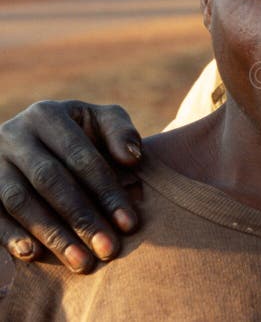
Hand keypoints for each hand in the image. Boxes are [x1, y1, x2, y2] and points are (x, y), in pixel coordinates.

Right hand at [0, 100, 141, 271]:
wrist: (34, 139)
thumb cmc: (81, 134)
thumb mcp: (101, 122)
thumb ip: (121, 133)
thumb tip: (131, 159)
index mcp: (48, 115)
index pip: (81, 157)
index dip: (106, 191)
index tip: (129, 224)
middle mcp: (14, 134)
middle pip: (50, 180)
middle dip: (82, 218)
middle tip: (108, 250)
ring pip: (19, 200)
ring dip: (51, 234)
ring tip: (81, 262)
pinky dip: (10, 235)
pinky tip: (32, 255)